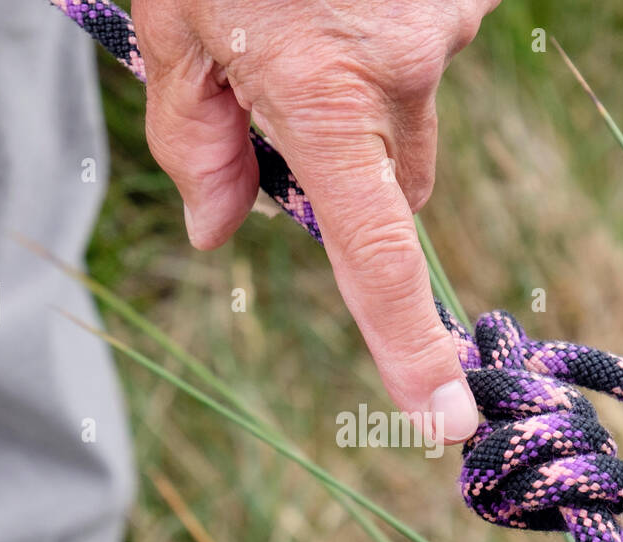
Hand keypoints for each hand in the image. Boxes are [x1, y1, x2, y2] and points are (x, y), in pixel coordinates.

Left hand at [132, 0, 498, 441]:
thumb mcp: (173, 18)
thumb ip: (192, 135)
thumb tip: (214, 230)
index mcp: (322, 97)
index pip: (377, 257)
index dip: (410, 348)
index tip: (446, 420)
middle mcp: (406, 71)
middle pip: (399, 187)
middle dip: (356, 175)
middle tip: (281, 91)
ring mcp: (450, 22)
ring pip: (416, 111)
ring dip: (371, 88)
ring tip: (308, 6)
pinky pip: (436, 45)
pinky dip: (396, 33)